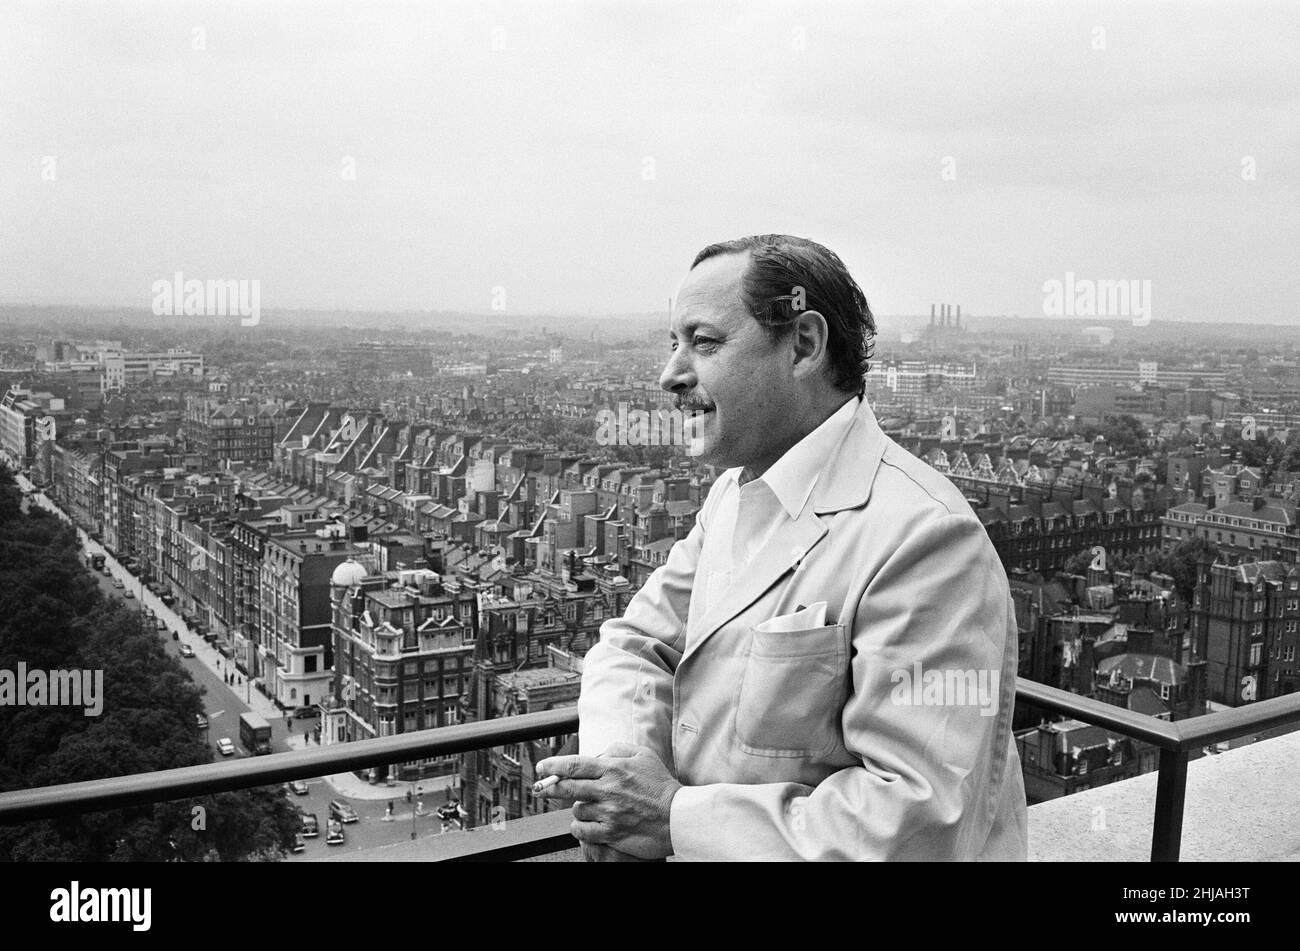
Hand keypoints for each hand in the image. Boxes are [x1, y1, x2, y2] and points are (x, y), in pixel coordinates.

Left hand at [536, 743, 680, 859]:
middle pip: (568, 786)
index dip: (553, 766)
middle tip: (540, 789)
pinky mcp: (611, 832)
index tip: (542, 768)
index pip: (575, 764)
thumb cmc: (661, 785)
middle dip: (549, 787)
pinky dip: (580, 829)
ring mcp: (609, 812)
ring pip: (577, 810)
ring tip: (592, 808)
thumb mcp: (644, 755)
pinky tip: (587, 825)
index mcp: (614, 768)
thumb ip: (618, 749)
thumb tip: (599, 753)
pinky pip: (582, 831)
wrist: (678, 817)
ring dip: (578, 809)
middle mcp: (608, 789)